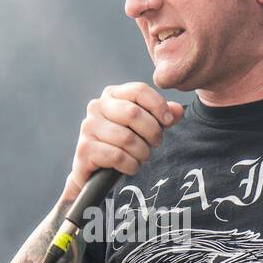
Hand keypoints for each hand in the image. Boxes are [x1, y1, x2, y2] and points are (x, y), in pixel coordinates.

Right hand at [62, 83, 183, 202]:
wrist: (96, 172)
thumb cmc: (122, 145)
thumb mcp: (144, 129)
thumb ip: (161, 118)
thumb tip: (178, 110)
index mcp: (111, 95)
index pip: (139, 90)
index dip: (158, 105)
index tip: (169, 121)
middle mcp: (96, 107)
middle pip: (133, 113)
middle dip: (152, 132)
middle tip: (156, 144)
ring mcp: (88, 127)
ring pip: (127, 138)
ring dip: (142, 152)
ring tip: (141, 157)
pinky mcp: (84, 149)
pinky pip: (117, 156)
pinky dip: (130, 165)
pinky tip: (130, 167)